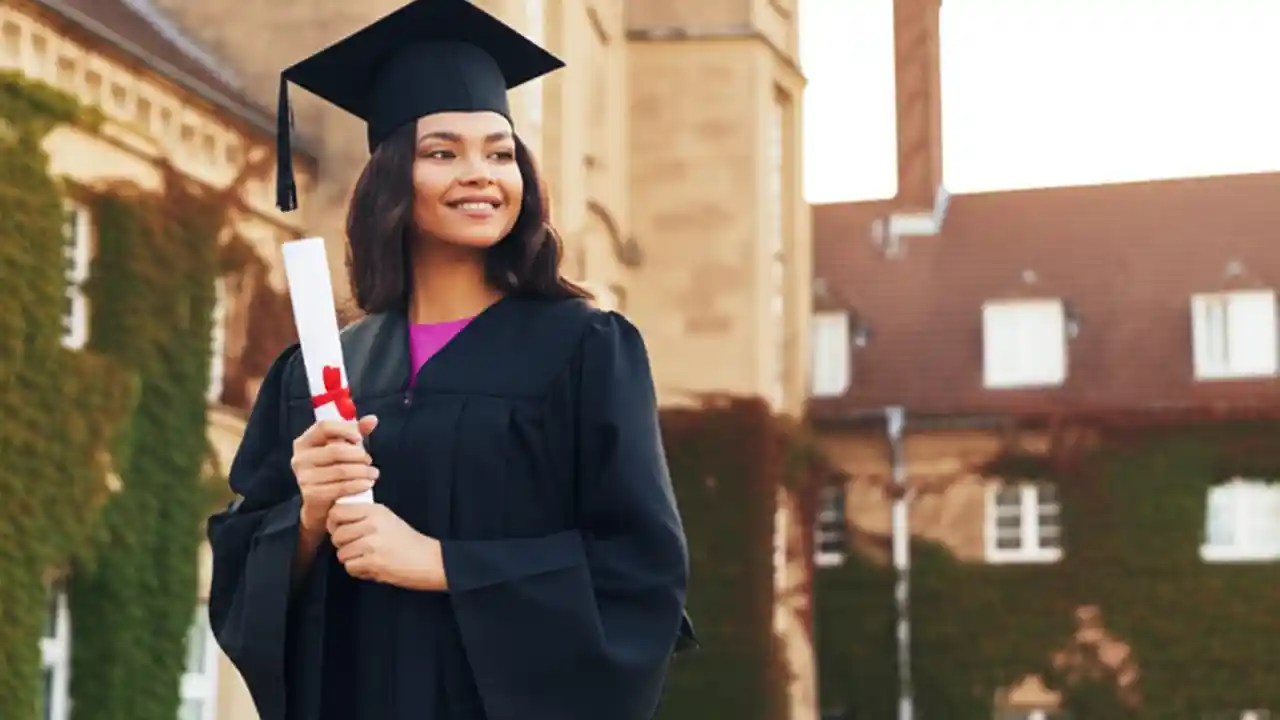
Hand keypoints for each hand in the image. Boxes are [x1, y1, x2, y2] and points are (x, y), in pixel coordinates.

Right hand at [291, 416, 379, 534]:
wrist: (319, 502)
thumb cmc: (331, 468)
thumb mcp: (342, 448)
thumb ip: (355, 432)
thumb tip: (372, 419)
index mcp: (305, 441)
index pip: (323, 427)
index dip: (344, 429)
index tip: (359, 437)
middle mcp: (300, 458)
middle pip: (335, 450)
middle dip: (358, 455)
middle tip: (369, 460)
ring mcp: (304, 477)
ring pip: (340, 470)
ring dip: (362, 472)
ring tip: (373, 473)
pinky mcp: (310, 494)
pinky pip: (340, 488)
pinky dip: (357, 485)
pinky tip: (367, 484)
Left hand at [328, 503, 447, 590]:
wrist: (429, 560)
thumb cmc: (407, 542)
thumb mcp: (388, 519)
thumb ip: (364, 517)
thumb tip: (335, 520)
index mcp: (375, 510)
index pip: (337, 511)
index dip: (333, 522)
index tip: (339, 529)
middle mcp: (372, 524)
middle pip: (337, 534)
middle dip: (342, 544)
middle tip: (355, 547)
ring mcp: (372, 543)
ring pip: (342, 553)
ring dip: (351, 559)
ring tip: (367, 558)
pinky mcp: (373, 561)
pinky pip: (350, 567)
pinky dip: (358, 570)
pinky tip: (372, 567)